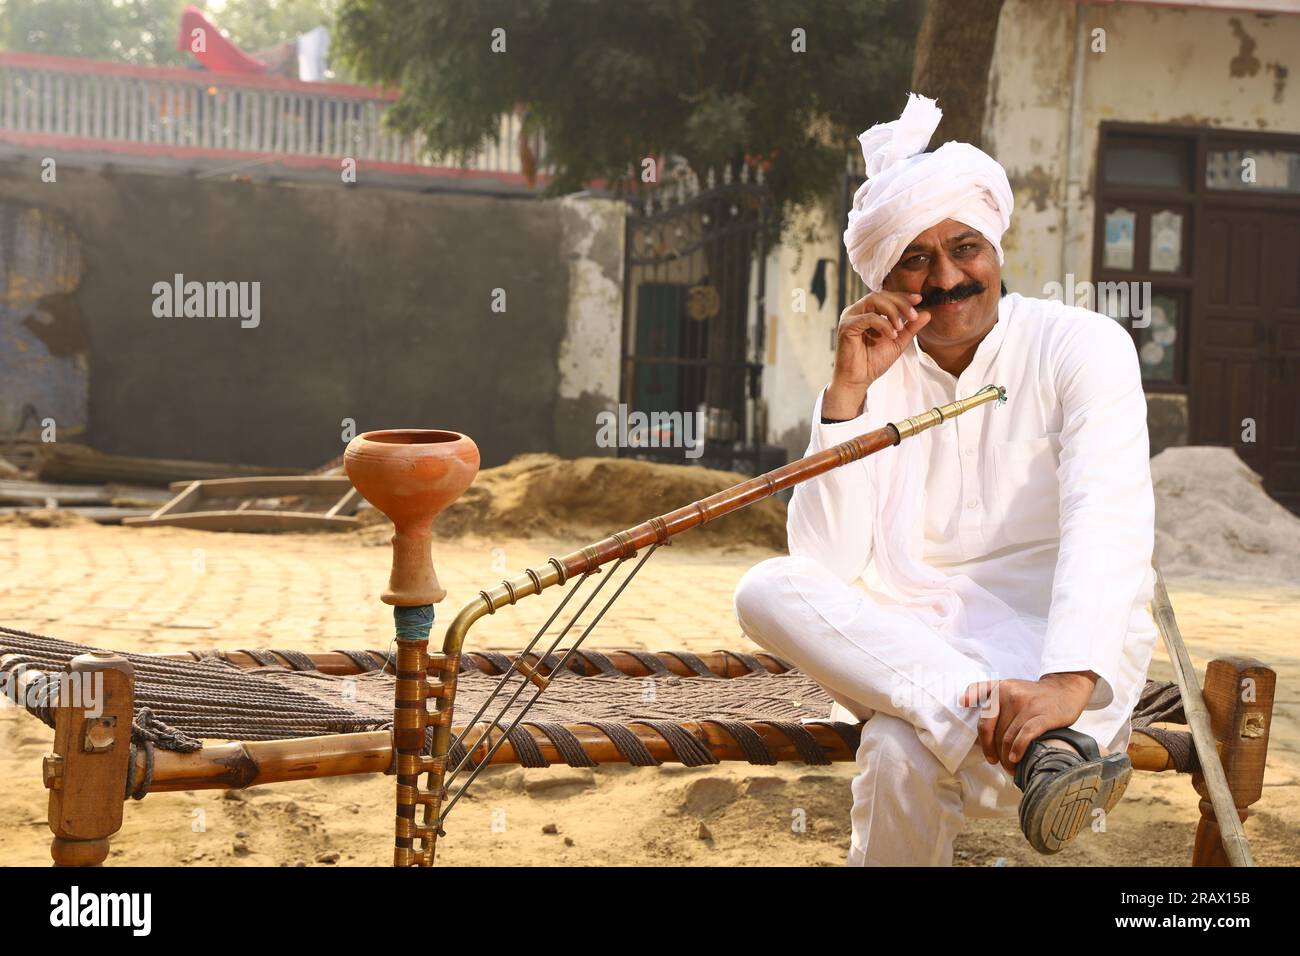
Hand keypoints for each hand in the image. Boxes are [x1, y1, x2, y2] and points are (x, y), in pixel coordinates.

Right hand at [823, 291, 931, 418]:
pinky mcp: (847, 326)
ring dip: (892, 311)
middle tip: (913, 315)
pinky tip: (891, 335)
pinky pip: (868, 317)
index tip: (919, 300)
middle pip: (880, 295)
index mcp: (867, 312)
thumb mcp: (898, 342)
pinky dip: (883, 324)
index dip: (903, 296)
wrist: (858, 380)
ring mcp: (850, 317)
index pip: (886, 296)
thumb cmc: (873, 362)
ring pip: (874, 300)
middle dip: (900, 303)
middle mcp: (856, 311)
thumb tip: (927, 313)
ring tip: (901, 327)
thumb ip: (910, 328)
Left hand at [960, 671, 1097, 773]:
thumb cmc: (1032, 694)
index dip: (984, 742)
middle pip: (996, 733)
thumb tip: (962, 701)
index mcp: (999, 689)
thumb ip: (984, 690)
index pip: (984, 720)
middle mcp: (1010, 695)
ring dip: (1007, 757)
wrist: (1065, 689)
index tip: (988, 755)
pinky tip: (1017, 759)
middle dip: (996, 753)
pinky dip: (1018, 750)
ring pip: (1008, 737)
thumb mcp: (1007, 686)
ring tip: (1011, 767)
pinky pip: (1024, 736)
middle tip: (1000, 764)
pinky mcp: (1042, 715)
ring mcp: (1026, 705)